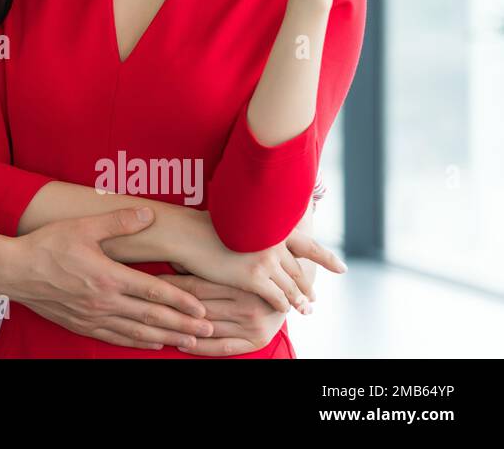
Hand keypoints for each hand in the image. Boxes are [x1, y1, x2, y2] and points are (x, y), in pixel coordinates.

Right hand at [0, 208, 214, 349]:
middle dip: (183, 324)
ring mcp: (93, 316)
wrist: (12, 271)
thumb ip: (117, 222)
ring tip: (190, 342)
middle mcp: (104, 301)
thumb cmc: (46, 245)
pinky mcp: (81, 325)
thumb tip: (148, 214)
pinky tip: (152, 343)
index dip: (181, 301)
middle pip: (152, 316)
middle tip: (209, 330)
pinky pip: (116, 338)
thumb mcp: (82, 227)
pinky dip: (138, 342)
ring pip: (137, 331)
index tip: (203, 308)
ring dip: (166, 337)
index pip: (153, 291)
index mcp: (108, 277)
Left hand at [154, 274, 287, 355]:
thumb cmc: (254, 269)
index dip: (170, 285)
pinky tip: (181, 344)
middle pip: (199, 309)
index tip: (150, 283)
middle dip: (171, 307)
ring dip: (181, 329)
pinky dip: (200, 348)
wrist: (291, 286)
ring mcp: (252, 326)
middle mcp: (248, 305)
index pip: (196, 286)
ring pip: (208, 329)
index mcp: (242, 282)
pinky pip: (223, 348)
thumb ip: (209, 263)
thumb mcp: (236, 262)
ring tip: (157, 326)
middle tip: (146, 304)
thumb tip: (173, 258)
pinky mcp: (256, 342)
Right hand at [174, 210, 328, 313]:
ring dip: (300, 300)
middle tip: (314, 298)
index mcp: (273, 227)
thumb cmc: (206, 226)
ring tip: (305, 309)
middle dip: (308, 286)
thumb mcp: (239, 220)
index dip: (326, 257)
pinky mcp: (254, 278)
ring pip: (292, 286)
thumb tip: (264, 235)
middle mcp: (274, 242)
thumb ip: (256, 228)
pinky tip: (284, 310)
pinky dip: (283, 305)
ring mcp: (266, 260)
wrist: (188, 234)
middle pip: (299, 270)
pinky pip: (277, 297)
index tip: (342, 268)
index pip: (308, 244)